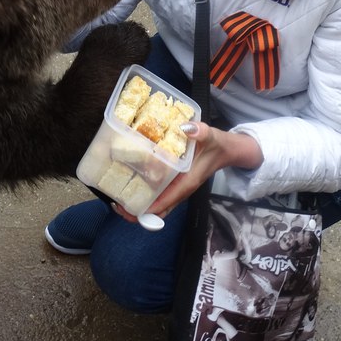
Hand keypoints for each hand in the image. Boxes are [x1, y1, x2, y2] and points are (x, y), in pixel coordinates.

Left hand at [113, 121, 262, 222]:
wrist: (226, 150)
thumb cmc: (217, 145)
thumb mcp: (210, 135)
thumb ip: (200, 131)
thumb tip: (186, 127)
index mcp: (186, 184)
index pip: (164, 205)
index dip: (145, 211)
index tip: (126, 208)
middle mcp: (179, 190)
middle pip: (157, 212)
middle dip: (136, 213)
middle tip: (115, 203)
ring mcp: (176, 188)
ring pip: (156, 205)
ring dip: (138, 204)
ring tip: (117, 194)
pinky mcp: (175, 183)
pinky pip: (158, 194)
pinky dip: (144, 193)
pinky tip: (131, 180)